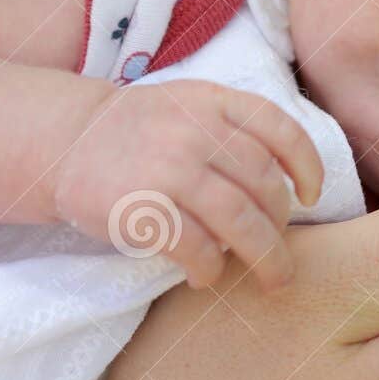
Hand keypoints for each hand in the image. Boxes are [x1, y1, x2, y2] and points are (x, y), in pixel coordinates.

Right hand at [54, 80, 323, 290]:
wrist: (66, 141)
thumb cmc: (137, 132)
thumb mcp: (187, 105)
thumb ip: (232, 129)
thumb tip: (289, 186)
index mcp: (212, 100)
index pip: (279, 128)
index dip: (307, 165)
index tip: (312, 196)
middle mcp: (195, 129)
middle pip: (264, 184)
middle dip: (282, 225)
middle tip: (280, 252)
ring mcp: (169, 167)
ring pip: (240, 220)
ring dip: (264, 256)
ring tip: (270, 278)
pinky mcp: (143, 206)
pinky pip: (196, 246)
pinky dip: (210, 268)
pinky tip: (205, 276)